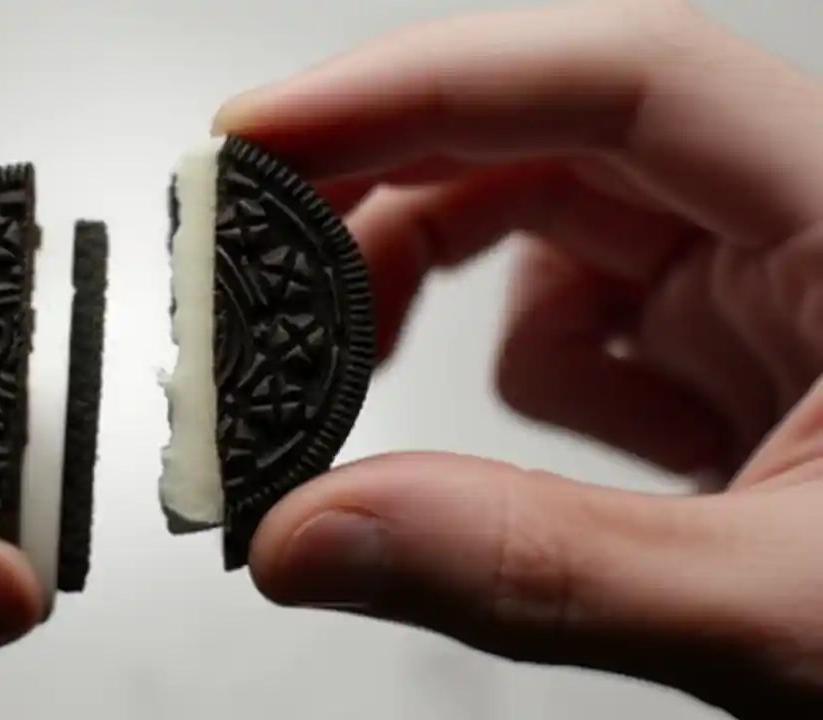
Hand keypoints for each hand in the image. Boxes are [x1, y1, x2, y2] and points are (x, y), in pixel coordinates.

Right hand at [215, 1, 822, 714]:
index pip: (614, 78)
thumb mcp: (787, 616)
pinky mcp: (726, 351)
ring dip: (437, 299)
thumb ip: (539, 570)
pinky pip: (578, 320)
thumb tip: (312, 534)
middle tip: (262, 283)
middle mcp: (806, 223)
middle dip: (387, 202)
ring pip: (544, 227)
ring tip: (363, 385)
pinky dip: (524, 377)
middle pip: (547, 138)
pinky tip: (552, 456)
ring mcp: (764, 284)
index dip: (419, 84)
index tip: (259, 139)